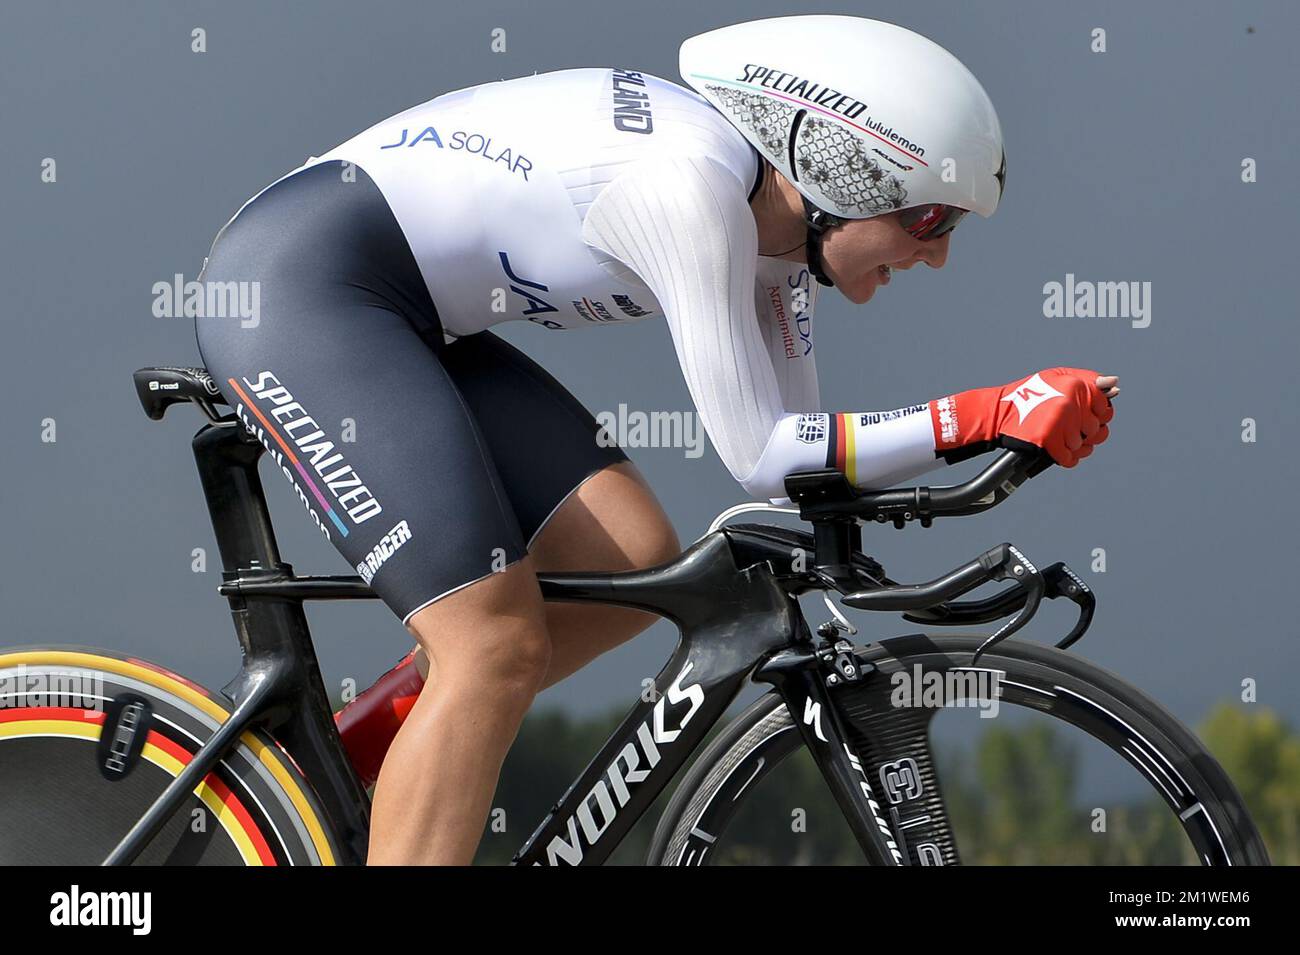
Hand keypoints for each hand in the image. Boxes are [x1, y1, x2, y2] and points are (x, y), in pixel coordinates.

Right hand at [930, 367, 1115, 466]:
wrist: (997, 413)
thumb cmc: (1029, 394)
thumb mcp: (1056, 377)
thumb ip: (1087, 380)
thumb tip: (1114, 385)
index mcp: (1075, 386)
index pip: (1105, 409)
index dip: (1096, 415)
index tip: (1081, 416)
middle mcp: (1070, 403)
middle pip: (1095, 429)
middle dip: (1084, 432)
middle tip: (1068, 429)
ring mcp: (1059, 423)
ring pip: (1082, 445)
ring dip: (1073, 446)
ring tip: (1060, 439)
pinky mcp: (1047, 441)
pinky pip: (1069, 458)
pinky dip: (1065, 458)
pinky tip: (1058, 451)